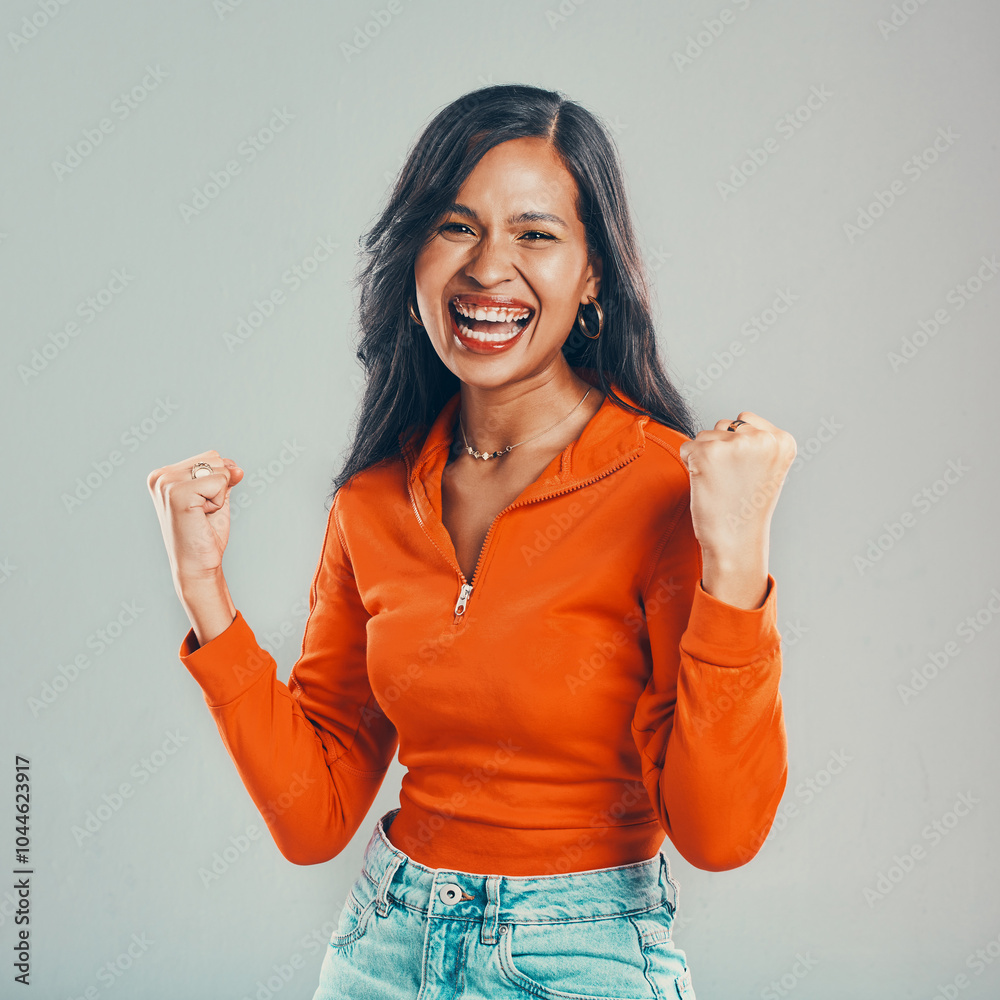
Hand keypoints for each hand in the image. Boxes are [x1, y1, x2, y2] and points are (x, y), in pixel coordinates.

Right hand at [146, 450, 244, 590]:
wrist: (197, 564)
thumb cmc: (205, 533)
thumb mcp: (216, 497)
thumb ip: (224, 476)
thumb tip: (237, 469)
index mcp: (163, 474)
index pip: (210, 457)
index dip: (218, 481)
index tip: (201, 506)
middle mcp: (160, 476)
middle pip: (215, 459)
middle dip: (219, 486)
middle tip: (202, 512)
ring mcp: (166, 484)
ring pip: (218, 470)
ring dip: (218, 495)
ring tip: (201, 515)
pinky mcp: (177, 494)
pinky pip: (219, 482)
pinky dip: (218, 502)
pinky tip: (201, 517)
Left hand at [678, 412, 796, 561]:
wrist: (735, 541)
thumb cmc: (746, 507)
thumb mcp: (766, 468)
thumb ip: (757, 441)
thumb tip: (734, 423)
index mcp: (783, 441)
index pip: (745, 420)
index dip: (737, 447)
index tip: (746, 473)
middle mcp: (763, 439)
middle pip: (724, 426)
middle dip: (721, 449)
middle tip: (732, 481)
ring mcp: (736, 444)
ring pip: (705, 435)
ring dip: (705, 457)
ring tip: (721, 483)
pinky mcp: (708, 453)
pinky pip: (687, 447)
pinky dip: (690, 465)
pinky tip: (706, 484)